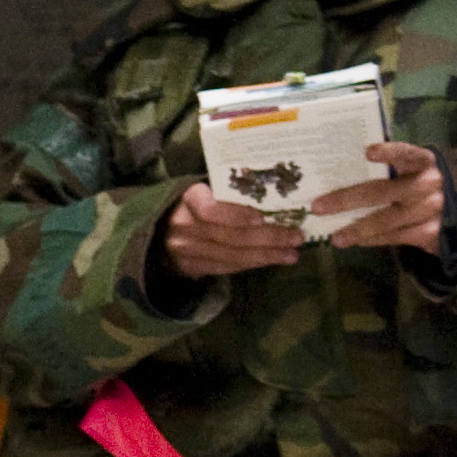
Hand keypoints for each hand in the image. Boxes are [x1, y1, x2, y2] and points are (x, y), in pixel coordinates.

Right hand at [156, 180, 303, 280]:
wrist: (160, 229)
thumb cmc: (194, 202)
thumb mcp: (206, 189)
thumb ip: (231, 192)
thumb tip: (277, 193)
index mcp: (189, 199)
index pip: (211, 209)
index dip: (237, 215)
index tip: (263, 217)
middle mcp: (184, 226)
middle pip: (229, 236)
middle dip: (268, 238)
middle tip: (296, 237)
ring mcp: (186, 250)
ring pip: (231, 255)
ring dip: (266, 255)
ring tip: (292, 254)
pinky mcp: (191, 267)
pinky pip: (226, 267)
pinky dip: (252, 264)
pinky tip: (273, 260)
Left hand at [316, 141, 448, 255]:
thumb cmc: (423, 176)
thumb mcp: (414, 164)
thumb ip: (392, 161)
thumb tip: (348, 154)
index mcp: (423, 161)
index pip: (407, 153)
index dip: (390, 152)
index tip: (368, 152)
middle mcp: (427, 184)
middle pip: (383, 191)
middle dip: (347, 199)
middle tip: (318, 207)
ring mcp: (430, 209)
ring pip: (387, 220)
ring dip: (358, 229)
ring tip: (335, 237)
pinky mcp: (431, 232)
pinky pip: (396, 237)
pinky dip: (374, 239)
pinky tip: (356, 241)